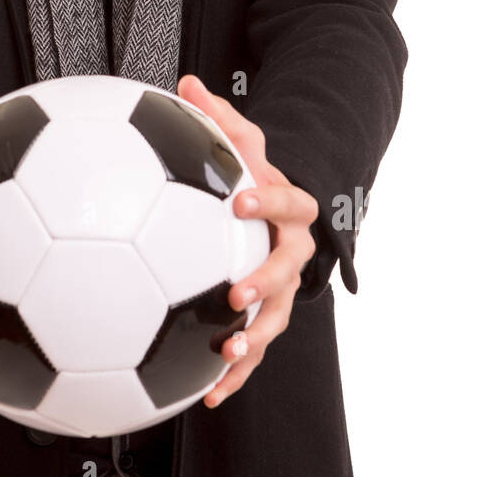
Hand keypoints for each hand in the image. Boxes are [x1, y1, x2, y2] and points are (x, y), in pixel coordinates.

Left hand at [176, 74, 317, 408]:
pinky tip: (209, 395)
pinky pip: (253, 352)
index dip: (268, 201)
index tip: (242, 201)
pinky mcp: (264, 320)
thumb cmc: (250, 177)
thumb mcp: (238, 145)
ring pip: (278, 318)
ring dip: (255, 339)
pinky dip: (234, 374)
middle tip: (235, 294)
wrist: (273, 217)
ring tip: (228, 353)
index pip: (287, 201)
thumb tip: (186, 82)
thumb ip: (215, 117)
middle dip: (266, 283)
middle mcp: (291, 252)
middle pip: (289, 270)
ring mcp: (282, 290)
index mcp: (287, 207)